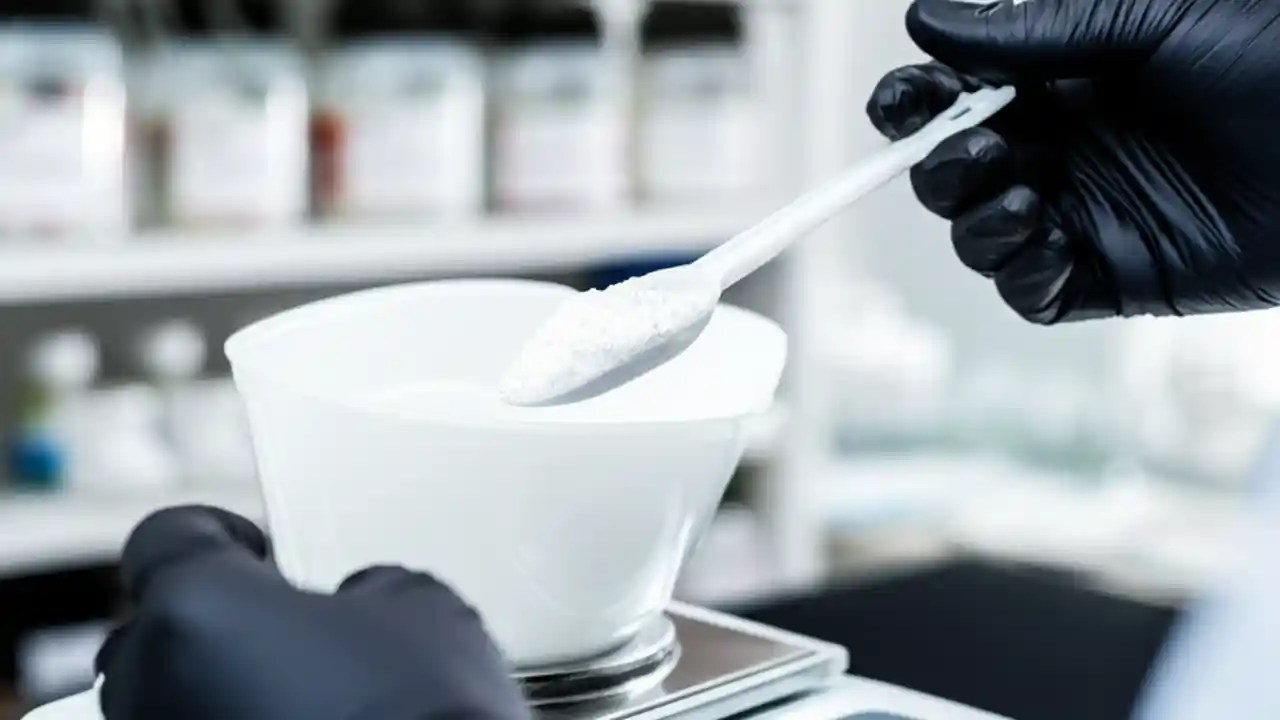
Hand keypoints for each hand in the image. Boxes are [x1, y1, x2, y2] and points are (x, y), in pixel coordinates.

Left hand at [96, 506, 528, 719]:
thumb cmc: (420, 715)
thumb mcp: (419, 609)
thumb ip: (362, 591)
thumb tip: (359, 609)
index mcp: (196, 607)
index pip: (168, 537)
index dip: (219, 534)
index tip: (253, 549)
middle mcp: (150, 684)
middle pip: (154, 632)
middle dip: (214, 627)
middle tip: (287, 634)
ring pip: (168, 704)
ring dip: (219, 693)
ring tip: (296, 698)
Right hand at [866, 0, 1279, 323]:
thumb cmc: (1274, 52)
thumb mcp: (1150, 16)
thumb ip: (1035, 29)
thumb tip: (928, 20)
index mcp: (1063, 79)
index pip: (956, 95)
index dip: (915, 102)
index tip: (901, 103)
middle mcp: (1064, 148)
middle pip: (952, 172)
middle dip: (939, 166)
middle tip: (973, 150)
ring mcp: (1085, 213)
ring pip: (979, 237)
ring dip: (973, 224)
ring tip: (1020, 201)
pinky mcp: (1116, 275)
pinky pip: (1034, 293)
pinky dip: (1022, 276)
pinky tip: (1050, 243)